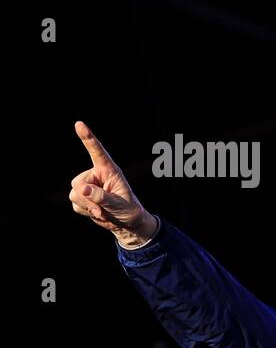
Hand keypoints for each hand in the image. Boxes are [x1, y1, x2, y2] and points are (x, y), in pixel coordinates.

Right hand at [68, 121, 158, 248]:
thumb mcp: (119, 204)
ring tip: (104, 210)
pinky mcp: (82, 196)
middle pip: (78, 183)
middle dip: (88, 198)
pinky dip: (85, 211)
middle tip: (104, 207)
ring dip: (88, 206)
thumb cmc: (129, 210)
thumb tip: (83, 188)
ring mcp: (87, 185)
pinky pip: (75, 204)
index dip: (88, 138)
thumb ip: (102, 197)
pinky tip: (98, 212)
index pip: (97, 152)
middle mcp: (96, 174)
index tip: (79, 124)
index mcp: (109, 170)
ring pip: (74, 194)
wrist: (126, 222)